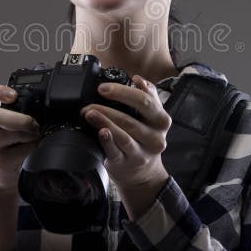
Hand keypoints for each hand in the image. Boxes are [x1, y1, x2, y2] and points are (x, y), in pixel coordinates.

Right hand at [0, 79, 40, 191]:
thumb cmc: (5, 142)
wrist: (0, 174)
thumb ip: (12, 107)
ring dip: (31, 132)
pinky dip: (33, 145)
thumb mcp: (2, 121)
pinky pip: (23, 148)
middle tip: (32, 122)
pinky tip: (31, 146)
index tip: (13, 96)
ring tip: (34, 134)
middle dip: (20, 119)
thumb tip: (37, 98)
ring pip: (12, 134)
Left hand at [79, 74, 171, 189]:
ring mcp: (142, 152)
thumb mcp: (151, 116)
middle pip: (131, 119)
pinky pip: (116, 151)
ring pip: (123, 135)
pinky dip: (107, 141)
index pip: (145, 101)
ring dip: (104, 122)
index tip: (103, 88)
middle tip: (90, 103)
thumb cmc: (144, 136)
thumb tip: (138, 80)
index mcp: (161, 119)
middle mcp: (155, 137)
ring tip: (89, 114)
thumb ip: (148, 95)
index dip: (122, 92)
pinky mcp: (128, 163)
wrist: (145, 171)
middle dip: (108, 108)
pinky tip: (100, 132)